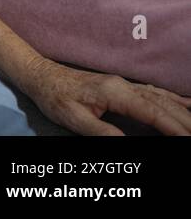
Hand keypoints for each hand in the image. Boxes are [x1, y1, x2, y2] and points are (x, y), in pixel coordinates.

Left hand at [21, 58, 190, 135]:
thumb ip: (102, 131)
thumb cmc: (55, 97)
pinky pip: (155, 92)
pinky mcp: (122, 86)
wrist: (42, 76)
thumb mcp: (74, 118)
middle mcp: (124, 86)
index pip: (152, 112)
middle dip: (184, 122)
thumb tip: (125, 142)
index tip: (187, 138)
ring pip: (162, 98)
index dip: (173, 127)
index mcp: (114, 93)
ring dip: (182, 112)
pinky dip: (173, 99)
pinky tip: (185, 104)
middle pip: (163, 105)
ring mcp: (124, 84)